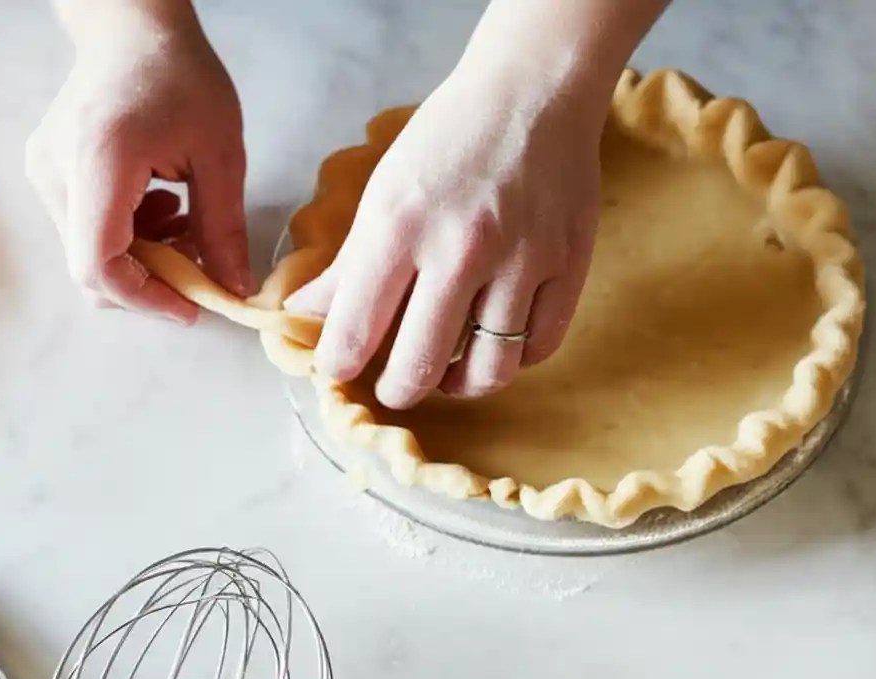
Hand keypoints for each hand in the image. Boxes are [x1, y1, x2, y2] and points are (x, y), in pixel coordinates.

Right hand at [26, 1, 252, 322]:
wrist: (133, 31)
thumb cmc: (179, 77)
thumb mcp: (219, 153)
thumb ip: (224, 227)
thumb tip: (234, 288)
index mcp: (99, 162)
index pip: (98, 263)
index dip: (144, 299)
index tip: (189, 306)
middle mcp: (56, 173)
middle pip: (91, 267)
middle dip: (151, 280)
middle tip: (201, 263)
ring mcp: (45, 174)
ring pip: (90, 252)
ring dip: (144, 257)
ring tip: (189, 223)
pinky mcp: (48, 173)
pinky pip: (86, 229)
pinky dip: (129, 236)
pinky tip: (164, 207)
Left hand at [286, 65, 603, 408]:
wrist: (535, 91)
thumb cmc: (450, 137)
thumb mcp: (384, 190)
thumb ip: (349, 263)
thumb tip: (306, 315)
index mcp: (400, 226)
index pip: (354, 330)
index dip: (338, 365)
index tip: (338, 369)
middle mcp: (461, 250)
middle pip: (420, 367)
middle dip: (396, 390)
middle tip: (391, 385)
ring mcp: (522, 261)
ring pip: (489, 369)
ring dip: (459, 385)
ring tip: (446, 374)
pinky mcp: (569, 264)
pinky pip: (539, 345)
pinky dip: (514, 357)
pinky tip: (494, 342)